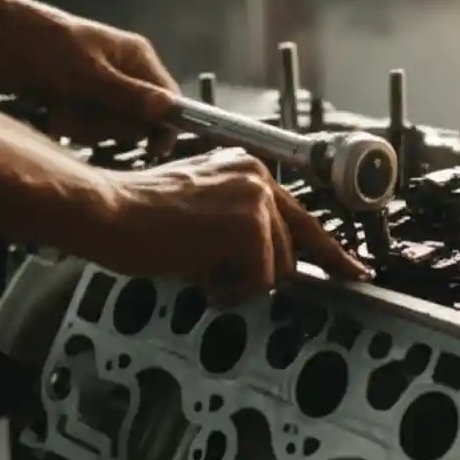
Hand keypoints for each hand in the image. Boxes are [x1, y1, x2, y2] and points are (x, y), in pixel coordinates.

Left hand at [0, 6, 179, 156]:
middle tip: (85, 113)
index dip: (165, 125)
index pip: (169, 99)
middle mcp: (127, 75)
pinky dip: (70, 123)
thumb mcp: (90, 75)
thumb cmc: (49, 48)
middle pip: (138, 121)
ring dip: (85, 125)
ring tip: (62, 107)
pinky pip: (89, 127)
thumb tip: (169, 108)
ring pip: (111, 128)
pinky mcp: (84, 101)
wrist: (3, 39)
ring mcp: (105, 90)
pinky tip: (53, 108)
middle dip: (109, 125)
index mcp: (138, 59)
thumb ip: (129, 95)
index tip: (155, 149)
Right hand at [77, 149, 370, 305]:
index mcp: (247, 169)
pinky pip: (258, 280)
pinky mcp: (249, 224)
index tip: (352, 271)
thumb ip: (240, 231)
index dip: (329, 252)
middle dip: (262, 276)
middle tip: (225, 285)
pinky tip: (198, 273)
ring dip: (237, 281)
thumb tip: (271, 268)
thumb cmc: (139, 217)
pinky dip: (229, 289)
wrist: (107, 211)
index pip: (301, 217)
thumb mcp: (201, 215)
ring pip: (277, 270)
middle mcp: (259, 176)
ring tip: (195, 265)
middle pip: (292, 251)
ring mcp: (257, 197)